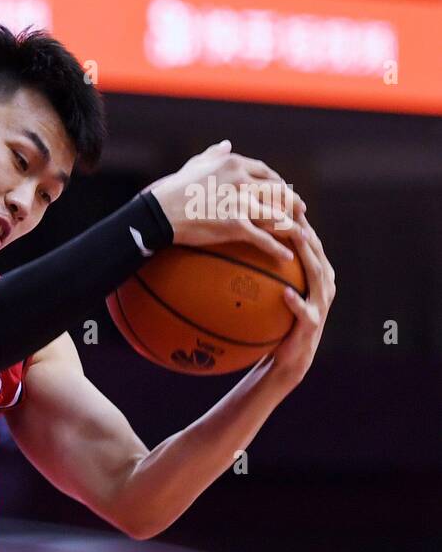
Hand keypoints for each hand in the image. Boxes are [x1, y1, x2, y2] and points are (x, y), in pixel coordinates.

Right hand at [147, 140, 305, 263]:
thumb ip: (214, 154)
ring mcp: (240, 203)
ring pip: (277, 215)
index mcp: (234, 164)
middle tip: (302, 212)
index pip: (266, 172)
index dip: (278, 182)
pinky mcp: (235, 225)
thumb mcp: (194, 165)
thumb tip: (227, 144)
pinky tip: (286, 257)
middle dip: (293, 203)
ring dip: (293, 228)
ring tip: (304, 236)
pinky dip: (277, 249)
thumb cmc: (173, 189)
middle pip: (279, 192)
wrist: (160, 212)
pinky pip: (263, 238)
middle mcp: (242, 181)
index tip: (284, 191)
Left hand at [266, 208, 334, 386]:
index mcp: (313, 267)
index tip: (272, 194)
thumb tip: (227, 236)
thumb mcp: (263, 286)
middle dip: (300, 225)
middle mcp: (323, 280)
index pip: (302, 234)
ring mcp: (321, 301)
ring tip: (291, 237)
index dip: (290, 215)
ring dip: (305, 254)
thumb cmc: (272, 317)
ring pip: (317, 272)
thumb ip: (256, 263)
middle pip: (313, 246)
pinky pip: (305, 311)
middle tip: (283, 207)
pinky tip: (284, 294)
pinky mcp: (313, 324)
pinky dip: (296, 302)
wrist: (285, 356)